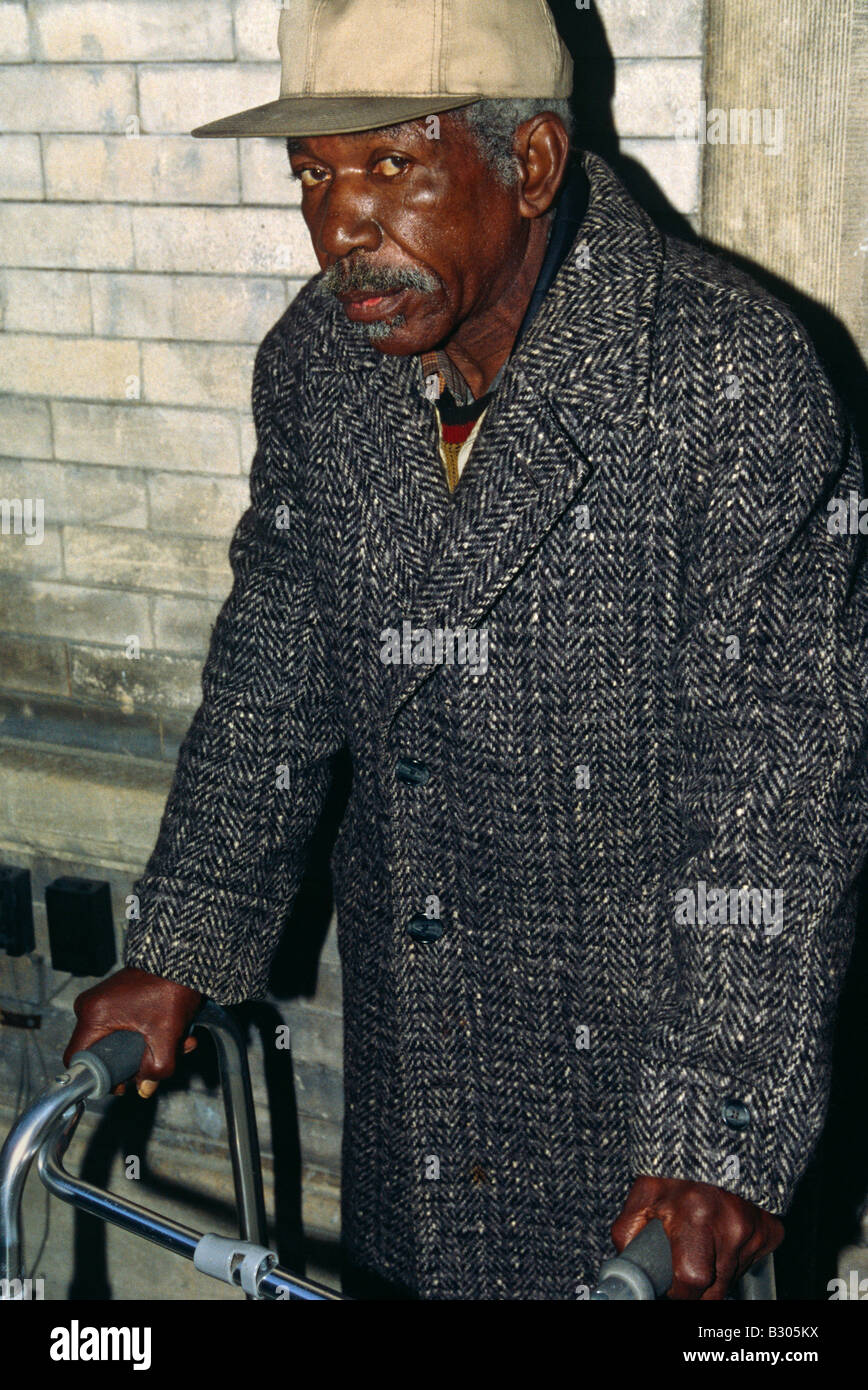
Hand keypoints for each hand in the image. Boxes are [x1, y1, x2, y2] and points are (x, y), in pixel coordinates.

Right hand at [63, 966, 202, 1098]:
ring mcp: (103, 1002)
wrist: (184, 959)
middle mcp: (91, 1007)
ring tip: (180, 1043)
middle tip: (160, 1061)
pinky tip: (178, 1034)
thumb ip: (156, 1069)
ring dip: (151, 1049)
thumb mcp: (166, 1036)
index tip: (123, 1082)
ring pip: (121, 1042)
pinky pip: (128, 1028)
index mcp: (93, 1015)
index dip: (100, 1078)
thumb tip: (145, 1088)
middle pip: (104, 1053)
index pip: (78, 1060)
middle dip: (137, 1062)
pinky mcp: (117, 1000)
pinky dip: (151, 1035)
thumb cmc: (171, 987)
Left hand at [611, 1174, 784, 1299]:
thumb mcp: (643, 1193)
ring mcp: (754, 1230)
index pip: (692, 1279)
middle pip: (715, 1288)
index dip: (679, 1289)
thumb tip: (628, 1270)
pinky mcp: (771, 1231)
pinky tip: (723, 1232)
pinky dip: (736, 1256)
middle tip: (685, 1259)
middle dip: (697, 1285)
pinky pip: (751, 1262)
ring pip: (732, 1277)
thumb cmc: (677, 1166)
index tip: (673, 1282)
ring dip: (716, 1269)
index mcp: (695, 1215)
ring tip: (703, 1237)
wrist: (715, 1141)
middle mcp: (731, 1224)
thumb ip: (628, 1234)